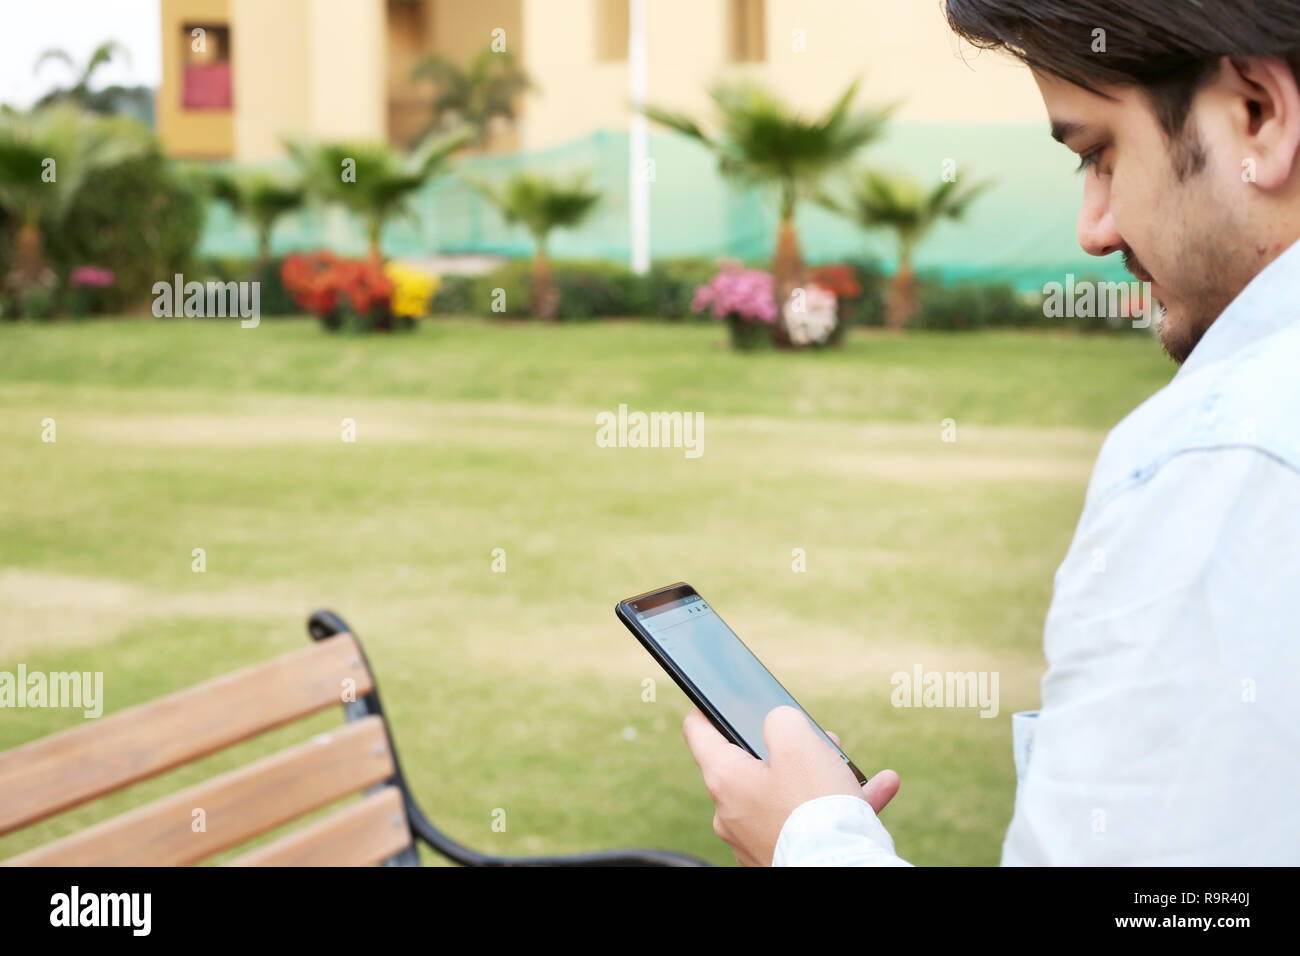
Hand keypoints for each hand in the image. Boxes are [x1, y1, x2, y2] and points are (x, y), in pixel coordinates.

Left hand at [682, 705, 899, 865]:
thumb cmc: (814, 808)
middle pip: (751, 764)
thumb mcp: (798, 743)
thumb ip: (781, 720)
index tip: (715, 700)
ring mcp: (754, 837)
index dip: (706, 709)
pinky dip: (836, 805)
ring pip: (786, 793)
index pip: (698, 733)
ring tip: (850, 768)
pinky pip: (806, 822)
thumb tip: (779, 724)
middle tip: (816, 739)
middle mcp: (731, 811)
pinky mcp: (781, 854)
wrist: (839, 870)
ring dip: (820, 776)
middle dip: (787, 747)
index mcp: (725, 778)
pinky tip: (877, 788)